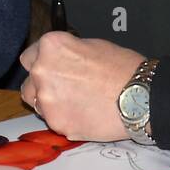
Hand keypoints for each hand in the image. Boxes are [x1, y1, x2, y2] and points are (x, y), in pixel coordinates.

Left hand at [18, 31, 145, 141]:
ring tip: (74, 103)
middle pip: (28, 83)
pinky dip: (63, 119)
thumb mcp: (92, 45)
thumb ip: (68, 52)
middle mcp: (42, 71)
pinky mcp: (57, 124)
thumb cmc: (123, 68)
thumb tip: (61, 58)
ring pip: (36, 104)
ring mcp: (47, 100)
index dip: (41, 63)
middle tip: (63, 89)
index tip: (51, 70)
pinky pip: (52, 121)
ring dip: (48, 103)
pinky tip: (83, 115)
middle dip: (41, 86)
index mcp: (51, 47)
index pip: (29, 57)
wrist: (140, 97)